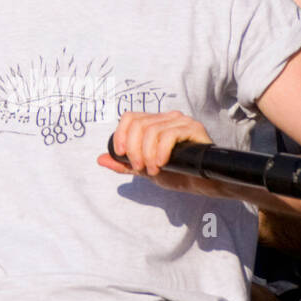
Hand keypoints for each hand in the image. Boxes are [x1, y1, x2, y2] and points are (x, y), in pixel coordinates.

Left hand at [97, 111, 216, 193]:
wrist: (201, 184)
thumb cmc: (176, 174)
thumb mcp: (144, 170)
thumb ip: (124, 164)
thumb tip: (100, 158)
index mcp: (155, 122)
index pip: (130, 117)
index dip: (121, 134)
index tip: (121, 154)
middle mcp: (167, 117)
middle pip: (138, 124)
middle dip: (134, 150)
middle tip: (140, 168)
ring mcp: (181, 121)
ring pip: (152, 131)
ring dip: (148, 155)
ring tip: (153, 170)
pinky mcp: (194, 128)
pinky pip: (169, 135)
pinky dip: (161, 152)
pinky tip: (162, 164)